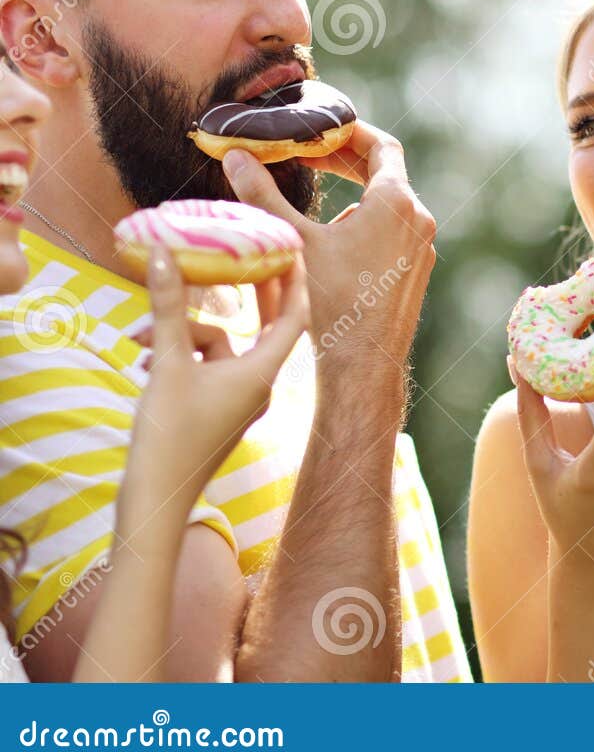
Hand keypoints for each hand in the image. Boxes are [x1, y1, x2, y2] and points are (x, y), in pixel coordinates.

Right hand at [125, 245, 309, 510]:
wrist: (155, 502)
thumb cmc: (167, 436)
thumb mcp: (166, 364)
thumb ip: (167, 308)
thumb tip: (164, 255)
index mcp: (261, 373)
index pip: (294, 316)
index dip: (295, 281)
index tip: (293, 249)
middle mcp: (258, 386)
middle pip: (262, 328)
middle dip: (248, 294)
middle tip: (242, 260)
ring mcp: (238, 402)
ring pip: (219, 350)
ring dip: (182, 336)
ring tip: (139, 338)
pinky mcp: (216, 413)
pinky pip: (206, 371)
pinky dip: (180, 360)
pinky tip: (143, 361)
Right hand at [222, 122, 435, 374]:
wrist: (362, 362)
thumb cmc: (330, 301)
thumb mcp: (293, 240)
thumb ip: (263, 193)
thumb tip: (235, 156)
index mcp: (396, 203)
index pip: (382, 146)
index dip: (350, 132)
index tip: (323, 128)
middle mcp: (418, 220)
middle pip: (385, 173)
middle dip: (345, 161)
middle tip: (309, 156)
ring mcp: (421, 248)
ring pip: (389, 206)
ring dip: (354, 195)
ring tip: (315, 197)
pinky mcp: (416, 271)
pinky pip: (394, 233)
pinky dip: (366, 223)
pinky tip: (332, 239)